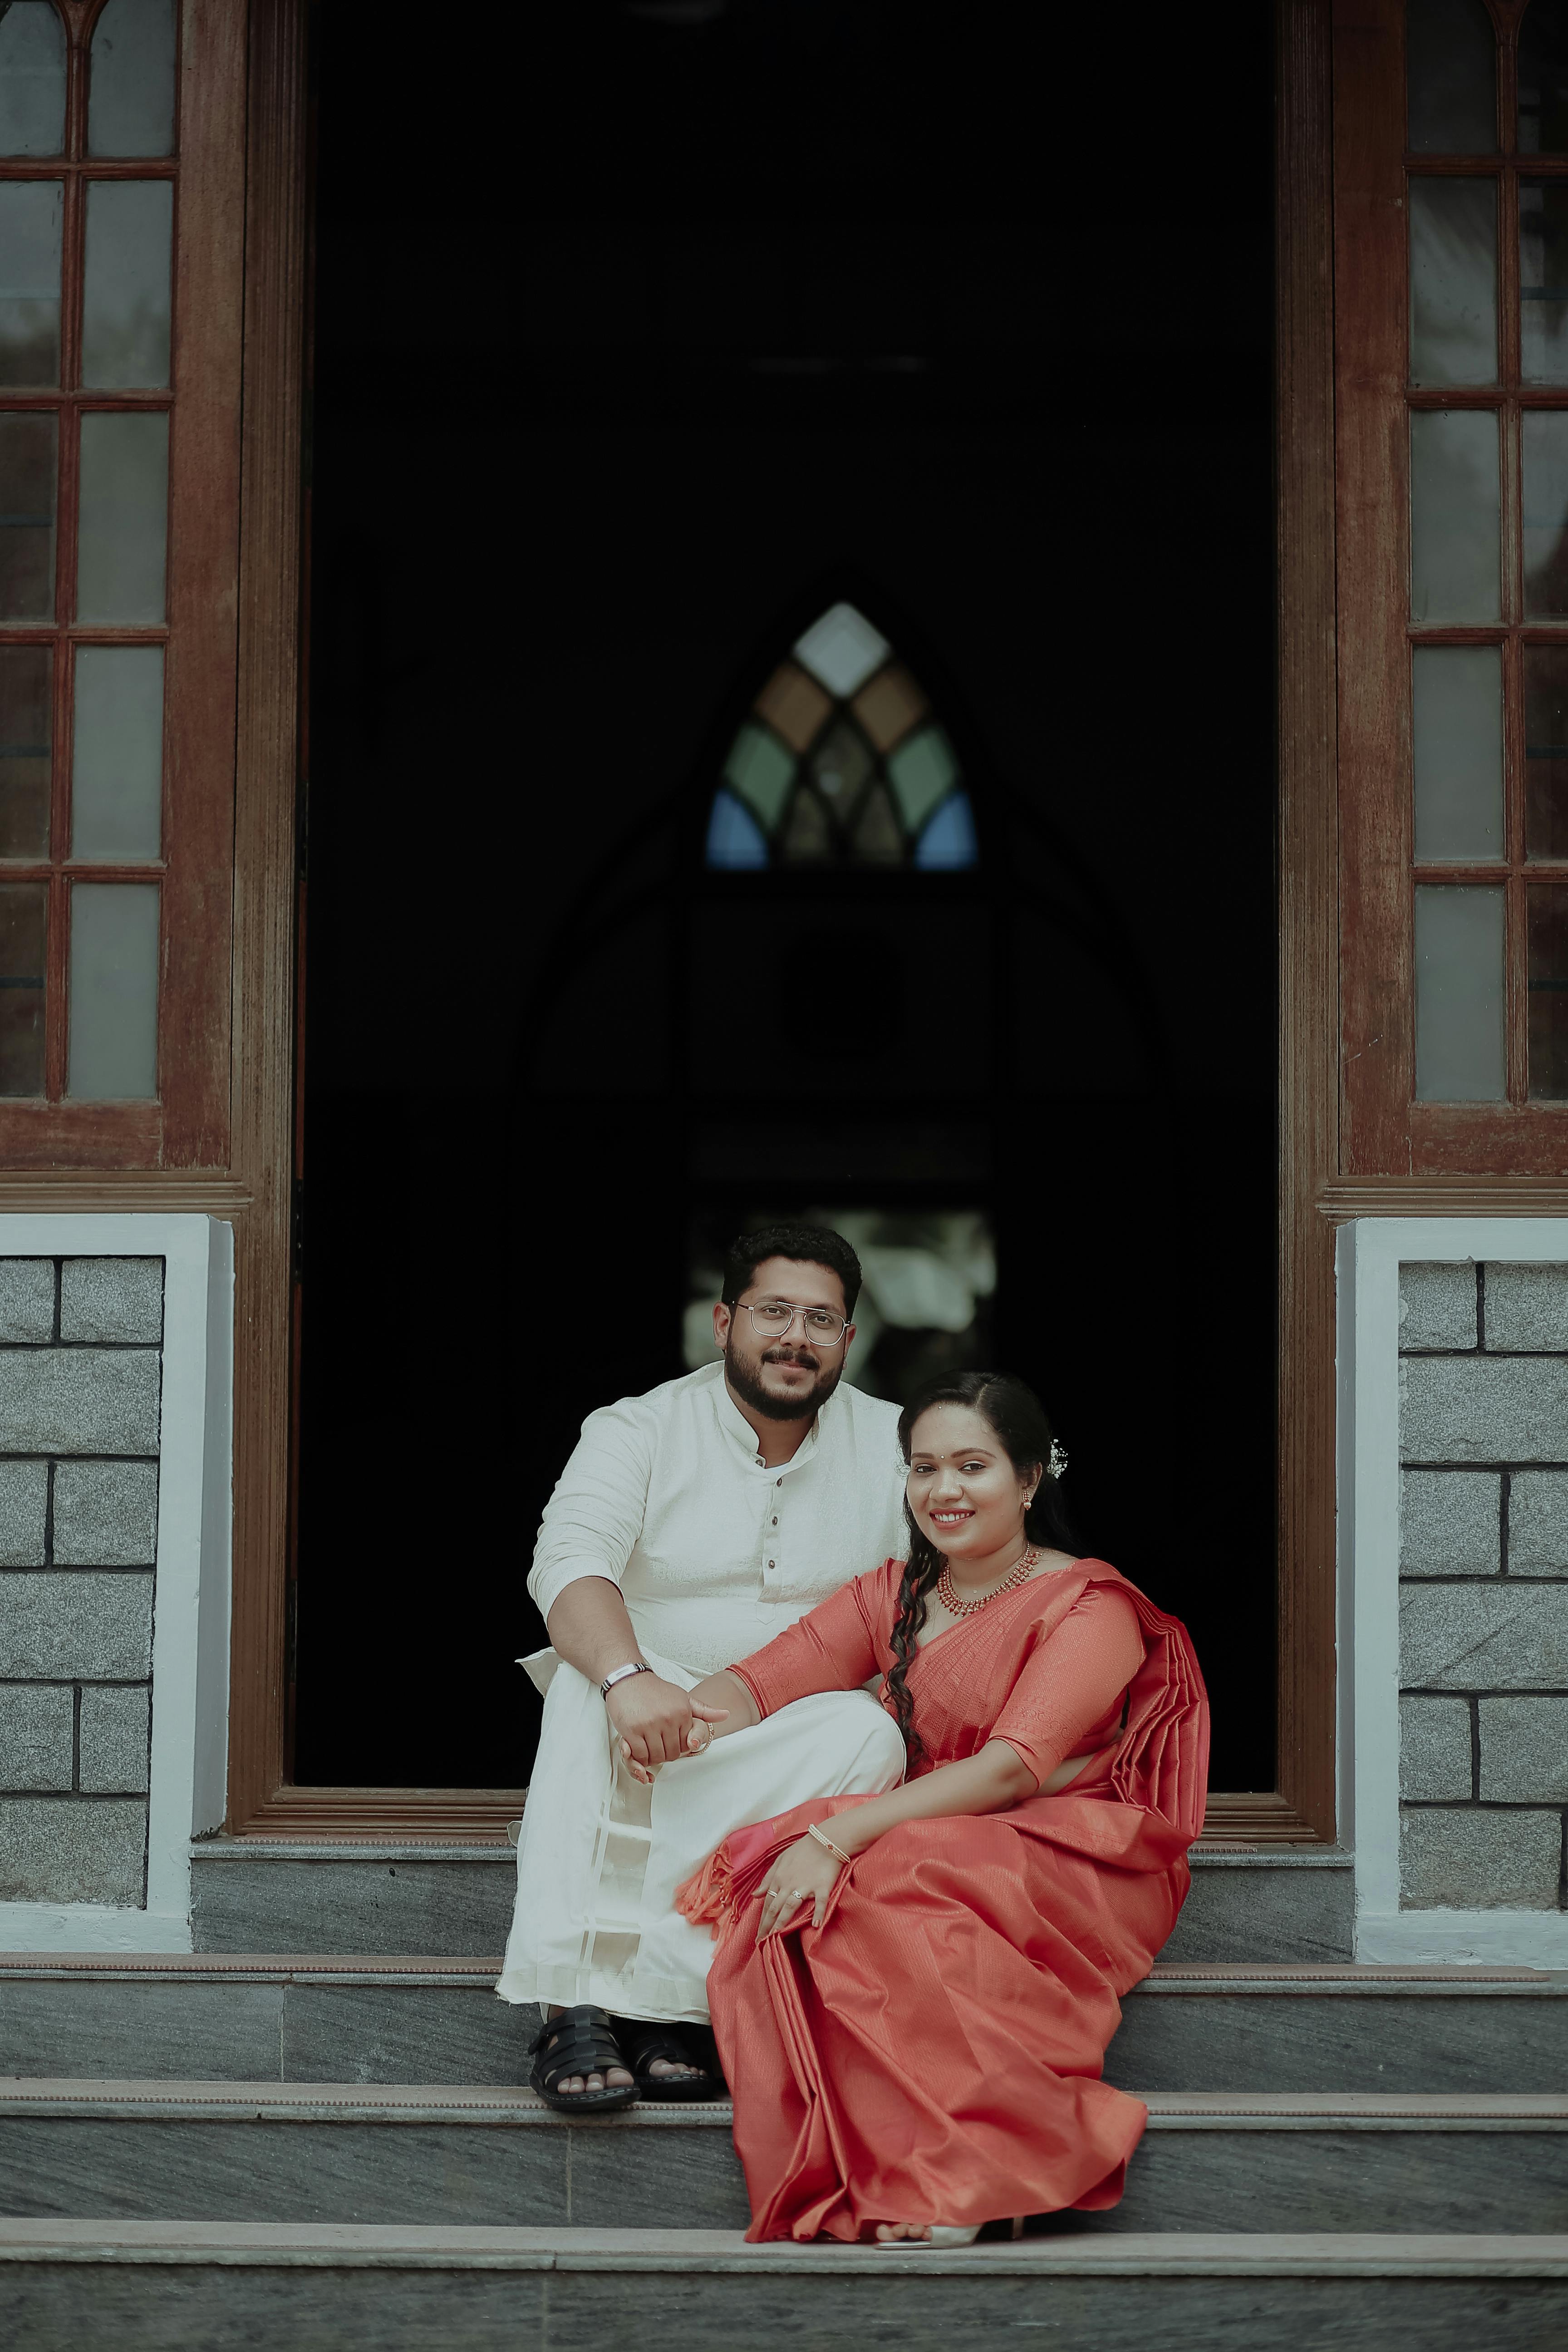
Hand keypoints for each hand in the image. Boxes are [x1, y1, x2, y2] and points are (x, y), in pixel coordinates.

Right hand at [606, 1672, 726, 1782]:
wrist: (628, 1679)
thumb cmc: (655, 1691)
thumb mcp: (683, 1698)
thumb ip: (704, 1710)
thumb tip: (726, 1715)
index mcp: (683, 1712)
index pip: (686, 1745)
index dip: (678, 1747)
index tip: (670, 1742)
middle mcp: (669, 1719)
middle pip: (672, 1754)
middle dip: (665, 1754)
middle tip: (658, 1747)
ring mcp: (650, 1725)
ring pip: (656, 1756)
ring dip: (651, 1757)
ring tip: (648, 1748)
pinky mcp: (633, 1730)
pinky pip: (640, 1755)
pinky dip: (639, 1757)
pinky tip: (638, 1748)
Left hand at [756, 1834, 841, 1941]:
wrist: (826, 1840)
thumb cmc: (803, 1850)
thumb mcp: (781, 1860)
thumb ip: (768, 1878)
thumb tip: (755, 1895)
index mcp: (779, 1877)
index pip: (767, 1902)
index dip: (762, 1919)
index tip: (758, 1934)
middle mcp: (789, 1883)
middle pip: (775, 1908)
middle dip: (766, 1926)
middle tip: (761, 1942)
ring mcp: (805, 1885)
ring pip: (790, 1906)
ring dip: (782, 1923)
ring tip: (776, 1938)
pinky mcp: (822, 1886)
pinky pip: (820, 1902)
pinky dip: (818, 1913)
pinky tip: (816, 1925)